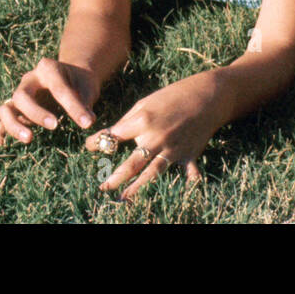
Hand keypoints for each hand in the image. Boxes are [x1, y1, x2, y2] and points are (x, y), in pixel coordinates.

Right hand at [0, 58, 99, 143]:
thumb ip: (85, 103)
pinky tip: (2, 143)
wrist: (72, 78)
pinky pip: (2, 120)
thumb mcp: (87, 89)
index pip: (58, 88)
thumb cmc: (80, 83)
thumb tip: (88, 121)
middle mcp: (29, 80)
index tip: (86, 123)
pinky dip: (0, 132)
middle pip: (22, 96)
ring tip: (29, 139)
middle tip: (55, 126)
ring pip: (6, 108)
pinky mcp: (16, 111)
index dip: (72, 107)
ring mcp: (20, 96)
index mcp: (48, 68)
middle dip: (36, 113)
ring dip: (14, 124)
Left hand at [84, 75, 214, 198]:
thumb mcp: (146, 102)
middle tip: (103, 188)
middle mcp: (156, 137)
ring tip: (124, 198)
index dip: (98, 141)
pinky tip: (186, 191)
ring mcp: (173, 148)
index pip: (114, 136)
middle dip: (115, 177)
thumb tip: (113, 135)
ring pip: (152, 172)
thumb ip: (129, 120)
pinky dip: (188, 181)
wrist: (206, 95)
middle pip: (132, 163)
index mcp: (143, 121)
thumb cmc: (173, 96)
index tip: (88, 147)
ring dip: (137, 187)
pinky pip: (187, 171)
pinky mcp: (188, 154)